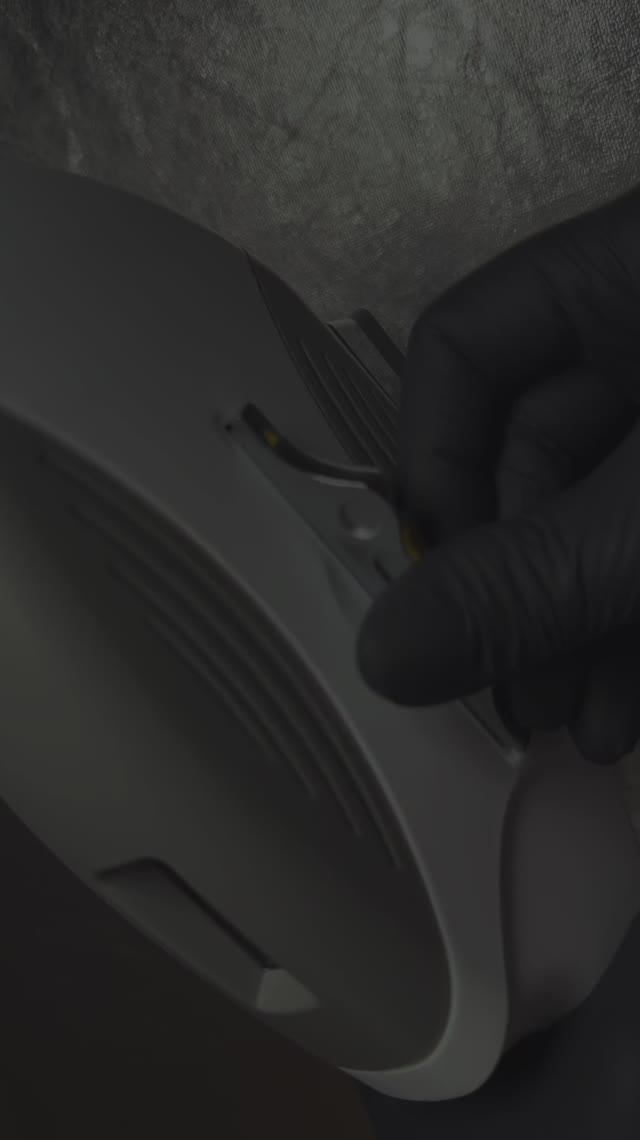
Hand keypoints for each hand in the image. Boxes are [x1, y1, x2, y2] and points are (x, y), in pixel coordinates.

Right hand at [356, 187, 639, 764]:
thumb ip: (537, 575)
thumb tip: (384, 653)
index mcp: (629, 271)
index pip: (467, 346)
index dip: (434, 467)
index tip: (441, 586)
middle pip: (531, 456)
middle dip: (516, 587)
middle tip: (506, 691)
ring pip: (599, 517)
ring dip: (576, 629)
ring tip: (568, 726)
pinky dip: (634, 621)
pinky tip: (621, 707)